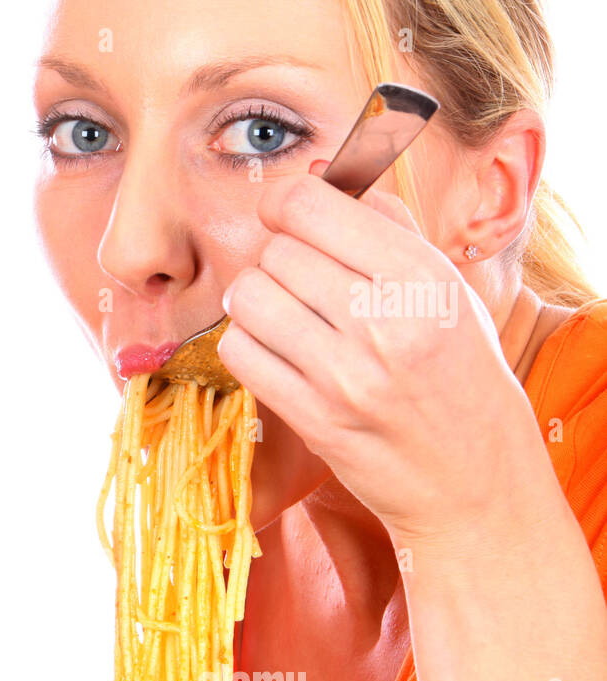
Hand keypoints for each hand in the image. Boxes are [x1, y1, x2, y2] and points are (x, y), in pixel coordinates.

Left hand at [217, 163, 545, 547]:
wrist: (472, 478)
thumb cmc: (457, 372)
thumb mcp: (443, 287)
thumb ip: (384, 223)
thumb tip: (319, 170)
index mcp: (421, 278)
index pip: (312, 207)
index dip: (285, 203)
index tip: (287, 214)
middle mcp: (383, 323)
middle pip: (276, 253)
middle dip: (276, 258)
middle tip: (298, 280)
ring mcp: (345, 376)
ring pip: (248, 299)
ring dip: (255, 301)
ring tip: (283, 314)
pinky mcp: (313, 419)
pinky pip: (240, 353)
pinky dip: (247, 345)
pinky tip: (275, 351)